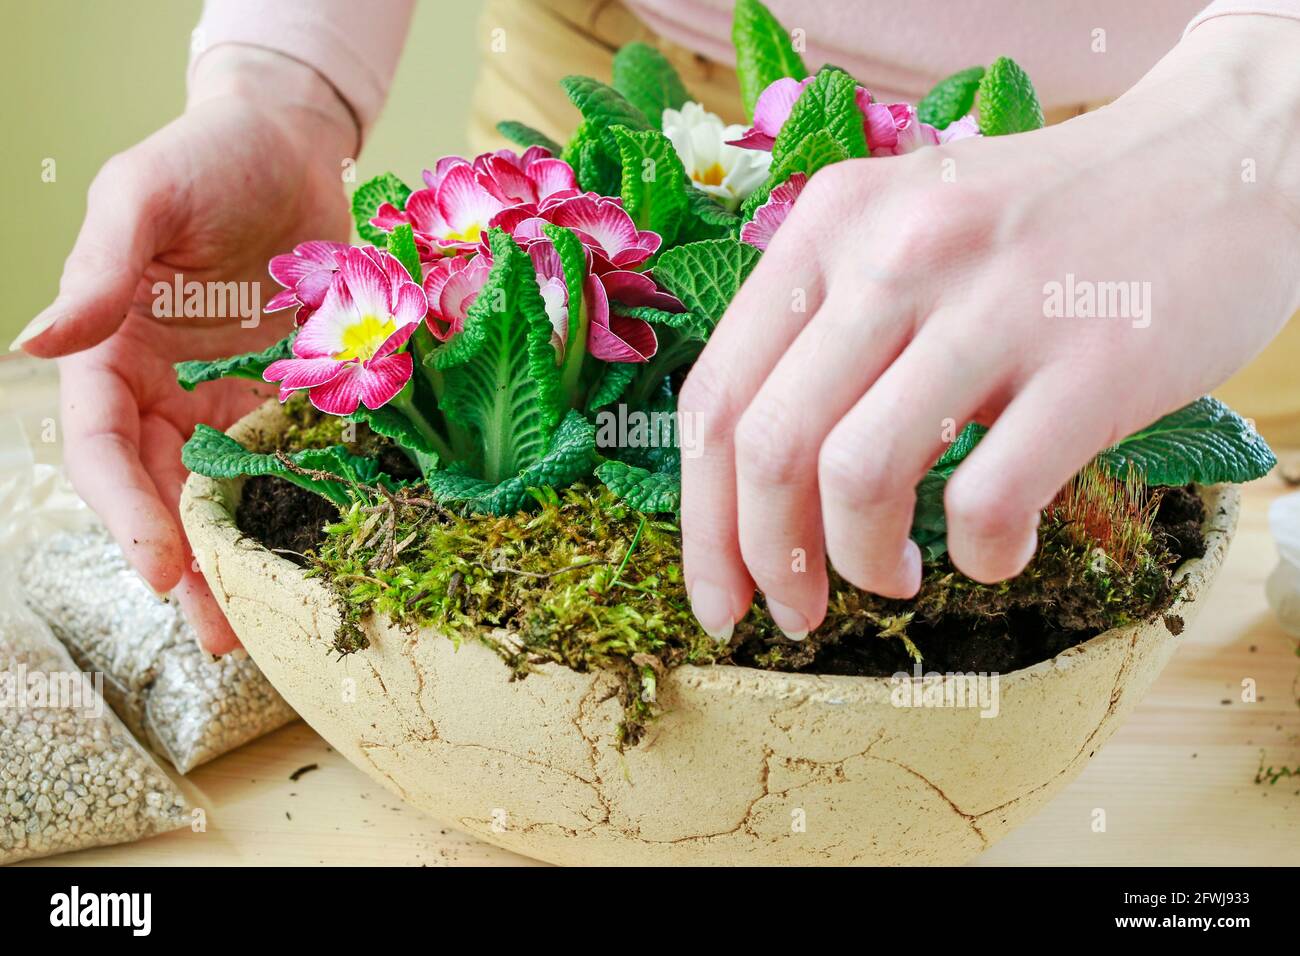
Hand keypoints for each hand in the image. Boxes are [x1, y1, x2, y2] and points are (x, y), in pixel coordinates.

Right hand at [14, 47, 354, 652]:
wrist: (291, 142)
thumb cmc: (206, 155)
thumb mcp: (142, 198)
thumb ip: (100, 272)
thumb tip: (31, 346)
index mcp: (113, 353)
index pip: (105, 447)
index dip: (126, 511)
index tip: (160, 570)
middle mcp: (166, 386)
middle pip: (168, 490)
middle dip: (192, 563)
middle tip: (223, 634)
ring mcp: (231, 394)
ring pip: (230, 490)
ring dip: (245, 554)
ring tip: (272, 622)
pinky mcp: (293, 391)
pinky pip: (294, 457)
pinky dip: (304, 505)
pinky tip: (330, 551)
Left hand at [680, 15, 1299, 639]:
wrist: (1219, 161)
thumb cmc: (1042, 225)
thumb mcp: (905, 228)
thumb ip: (823, 323)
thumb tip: (754, 478)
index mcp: (829, 224)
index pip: (717, 397)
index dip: (704, 523)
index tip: (719, 598)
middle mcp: (893, 254)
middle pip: (770, 450)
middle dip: (766, 563)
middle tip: (796, 613)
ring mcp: (992, 305)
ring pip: (858, 479)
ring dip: (862, 564)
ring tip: (897, 575)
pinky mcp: (1090, 362)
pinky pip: (987, 500)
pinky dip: (979, 555)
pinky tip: (997, 547)